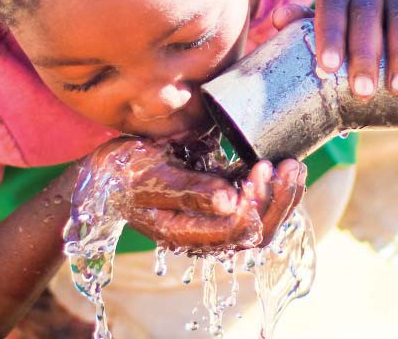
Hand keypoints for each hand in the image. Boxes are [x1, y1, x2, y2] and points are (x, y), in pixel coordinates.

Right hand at [75, 138, 305, 251]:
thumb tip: (231, 201)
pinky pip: (252, 202)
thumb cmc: (120, 173)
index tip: (260, 166)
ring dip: (281, 195)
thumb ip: (190, 190)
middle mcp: (202, 232)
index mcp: (184, 233)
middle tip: (291, 166)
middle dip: (279, 200)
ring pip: (260, 220)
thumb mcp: (150, 176)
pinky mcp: (216, 199)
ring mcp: (211, 218)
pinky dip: (271, 186)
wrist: (103, 171)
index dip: (256, 202)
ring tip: (294, 165)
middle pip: (256, 231)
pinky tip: (280, 163)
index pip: (236, 230)